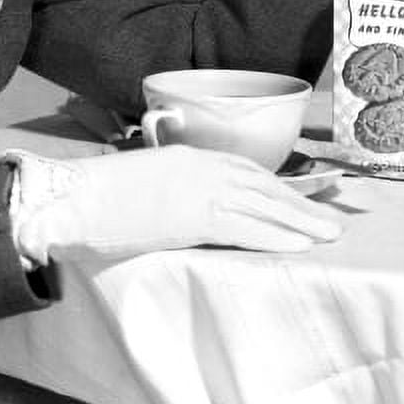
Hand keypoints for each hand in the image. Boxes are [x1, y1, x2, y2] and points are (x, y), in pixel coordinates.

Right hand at [6, 146, 344, 263]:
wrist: (73, 199)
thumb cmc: (97, 196)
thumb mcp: (143, 182)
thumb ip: (171, 189)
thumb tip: (181, 207)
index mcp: (190, 158)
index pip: (246, 170)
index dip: (278, 188)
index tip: (299, 201)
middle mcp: (203, 168)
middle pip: (264, 186)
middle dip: (300, 205)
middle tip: (330, 221)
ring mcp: (202, 190)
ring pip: (265, 206)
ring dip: (300, 222)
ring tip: (328, 235)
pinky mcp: (197, 217)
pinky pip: (247, 228)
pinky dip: (276, 236)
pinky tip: (299, 244)